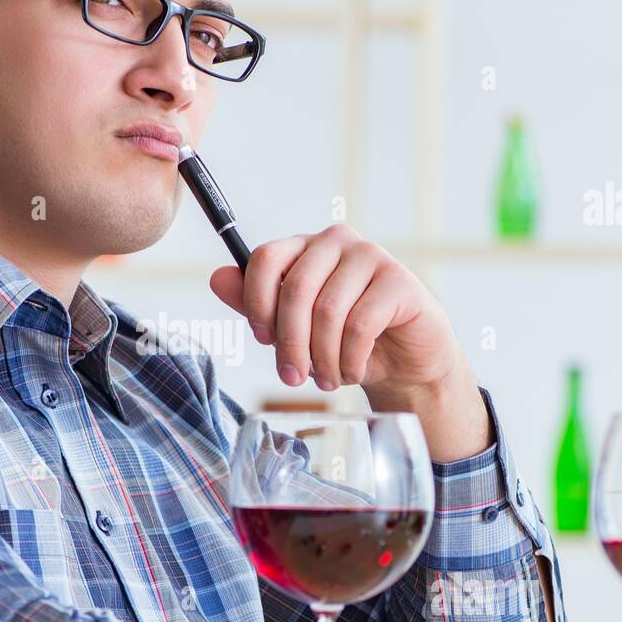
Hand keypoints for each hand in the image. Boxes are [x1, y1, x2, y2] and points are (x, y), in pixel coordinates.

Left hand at [209, 224, 491, 460]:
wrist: (404, 360)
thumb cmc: (345, 341)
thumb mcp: (296, 328)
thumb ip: (259, 305)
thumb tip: (217, 278)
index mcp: (305, 247)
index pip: (265, 259)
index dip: (257, 304)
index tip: (263, 340)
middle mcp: (336, 242)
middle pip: (296, 288)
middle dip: (290, 343)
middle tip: (292, 379)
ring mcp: (371, 257)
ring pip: (328, 311)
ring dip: (322, 358)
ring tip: (326, 380)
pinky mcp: (400, 281)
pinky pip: (361, 325)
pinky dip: (350, 359)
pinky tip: (352, 372)